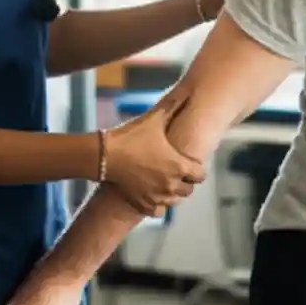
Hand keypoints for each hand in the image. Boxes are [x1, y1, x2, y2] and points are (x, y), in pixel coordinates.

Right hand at [104, 88, 206, 215]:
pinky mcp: (143, 204)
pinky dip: (157, 206)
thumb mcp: (155, 118)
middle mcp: (171, 184)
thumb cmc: (132, 136)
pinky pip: (157, 211)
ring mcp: (157, 196)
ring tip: (165, 183)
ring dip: (173, 194)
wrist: (105, 154)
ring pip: (174, 202)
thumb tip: (187, 93)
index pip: (200, 175)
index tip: (189, 163)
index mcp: (179, 166)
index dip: (197, 169)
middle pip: (188, 190)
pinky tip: (153, 195)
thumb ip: (173, 106)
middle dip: (185, 181)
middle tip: (176, 172)